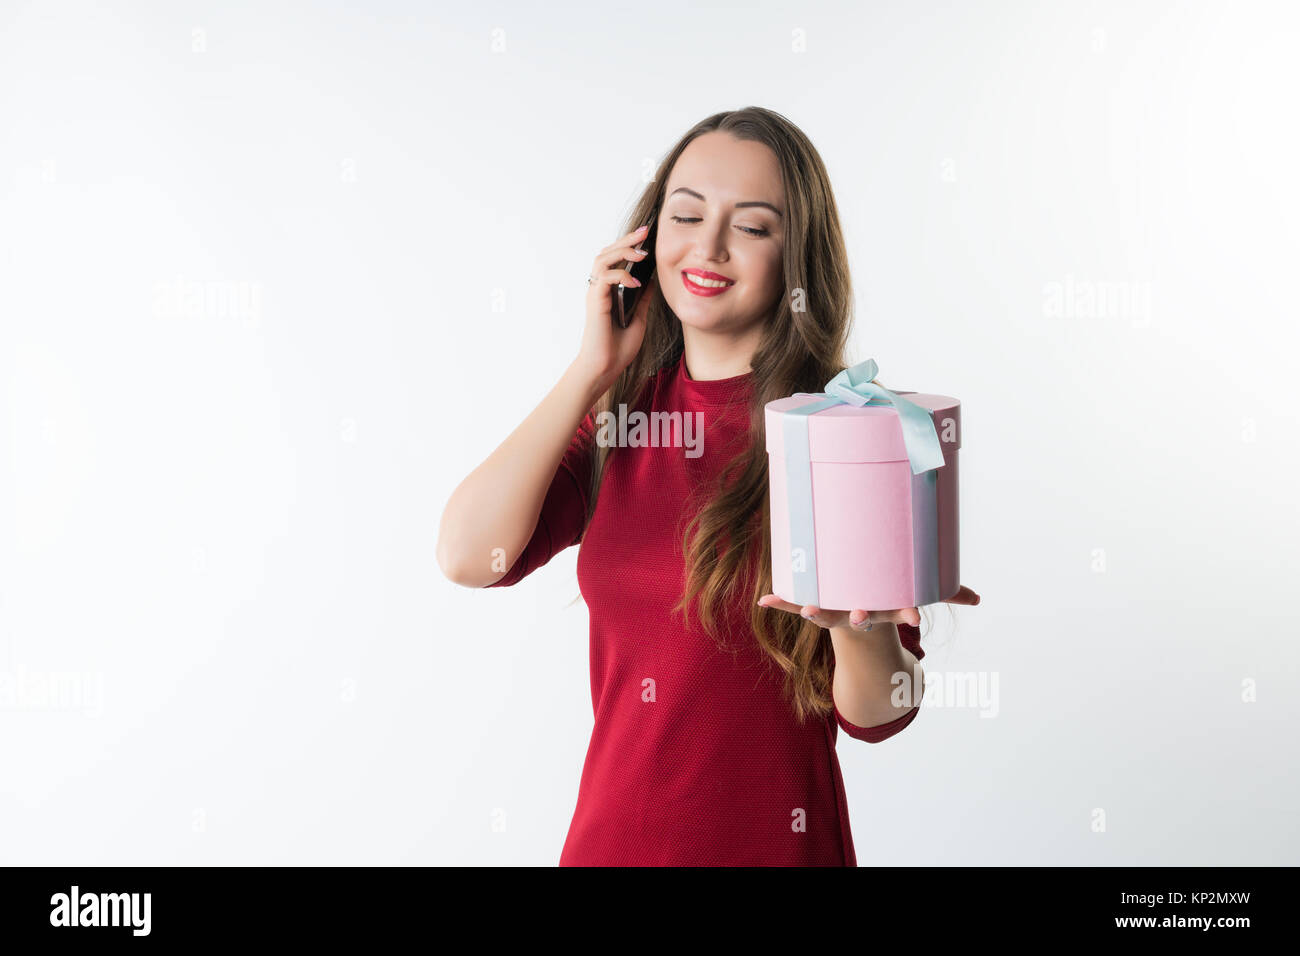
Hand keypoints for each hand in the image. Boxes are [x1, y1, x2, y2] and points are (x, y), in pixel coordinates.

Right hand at [574, 223, 656, 392]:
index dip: (629, 245)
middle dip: (627, 240)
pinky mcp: (595, 302)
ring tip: (641, 253)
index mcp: (609, 291)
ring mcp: (596, 294)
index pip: (616, 259)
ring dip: (622, 251)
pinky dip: (620, 276)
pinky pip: (605, 278)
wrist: (606, 368)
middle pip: (607, 253)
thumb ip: (643, 298)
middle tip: (645, 232)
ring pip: (602, 260)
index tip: (647, 236)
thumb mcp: (639, 318)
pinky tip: (635, 282)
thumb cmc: (619, 348)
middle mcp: (599, 289)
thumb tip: (654, 280)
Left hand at [757, 585, 980, 631]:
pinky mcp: (812, 607)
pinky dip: (779, 603)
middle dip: (860, 617)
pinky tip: (763, 600)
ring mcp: (834, 612)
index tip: (916, 617)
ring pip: (824, 615)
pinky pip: (793, 604)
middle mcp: (859, 614)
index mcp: (884, 610)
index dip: (907, 615)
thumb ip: (947, 594)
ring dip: (814, 613)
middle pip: (861, 617)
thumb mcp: (917, 597)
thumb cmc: (889, 600)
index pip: (898, 613)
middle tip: (861, 616)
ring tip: (805, 611)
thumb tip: (978, 600)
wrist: (856, 620)